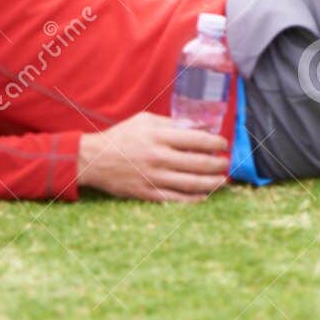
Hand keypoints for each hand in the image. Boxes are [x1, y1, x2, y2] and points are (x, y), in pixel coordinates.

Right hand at [77, 112, 229, 201]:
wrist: (93, 159)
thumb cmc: (122, 136)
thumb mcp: (146, 121)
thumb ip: (173, 123)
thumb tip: (201, 126)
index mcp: (158, 136)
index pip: (196, 139)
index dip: (215, 143)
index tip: (224, 144)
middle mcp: (157, 157)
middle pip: (197, 163)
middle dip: (217, 163)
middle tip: (226, 162)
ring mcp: (152, 177)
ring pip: (190, 183)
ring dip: (211, 182)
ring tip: (223, 180)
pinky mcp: (146, 192)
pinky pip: (175, 198)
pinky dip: (192, 199)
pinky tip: (205, 195)